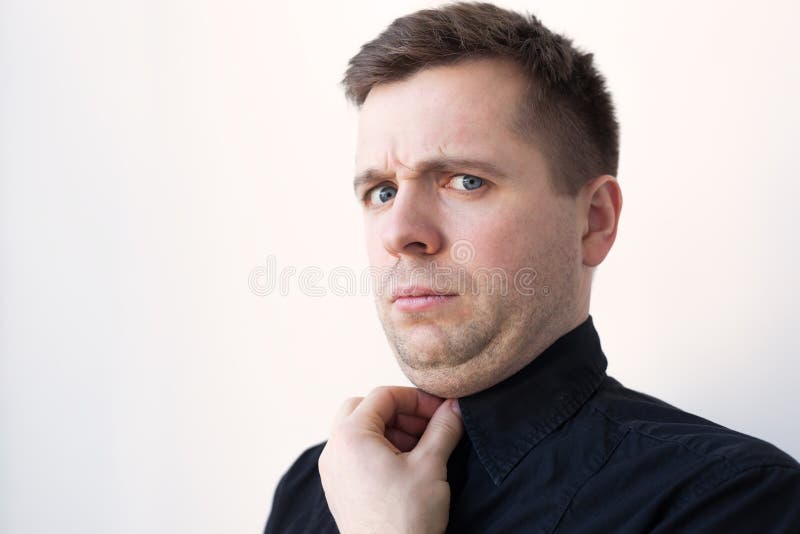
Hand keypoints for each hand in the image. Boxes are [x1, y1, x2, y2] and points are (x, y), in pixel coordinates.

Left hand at [318, 386, 463, 533]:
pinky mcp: (340, 489)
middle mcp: (334, 450)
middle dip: (399, 412)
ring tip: (422, 449)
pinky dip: (380, 450)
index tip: (441, 411)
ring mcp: (334, 471)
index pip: (382, 396)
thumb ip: (443, 429)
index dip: (416, 399)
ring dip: (391, 431)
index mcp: (350, 436)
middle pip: (364, 409)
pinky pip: (356, 454)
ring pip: (360, 431)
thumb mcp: (431, 466)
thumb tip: (454, 406)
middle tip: (428, 427)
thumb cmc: (404, 519)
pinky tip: (407, 468)